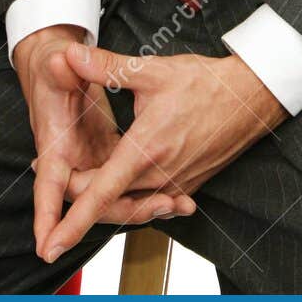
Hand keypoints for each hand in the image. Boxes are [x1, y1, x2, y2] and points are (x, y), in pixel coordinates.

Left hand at [38, 44, 287, 262]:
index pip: (99, 196)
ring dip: (106, 193)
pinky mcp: (187, 187)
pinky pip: (151, 200)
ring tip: (85, 174)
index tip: (50, 245)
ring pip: (128, 203)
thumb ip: (107, 67)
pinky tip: (127, 176)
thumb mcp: (152, 70)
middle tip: (57, 169)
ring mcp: (175, 185)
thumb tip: (70, 56)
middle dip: (79, 192)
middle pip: (107, 202)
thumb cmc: (205, 83)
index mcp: (144, 150)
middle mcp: (159, 176)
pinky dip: (133, 194)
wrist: (250, 97)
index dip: (71, 222)